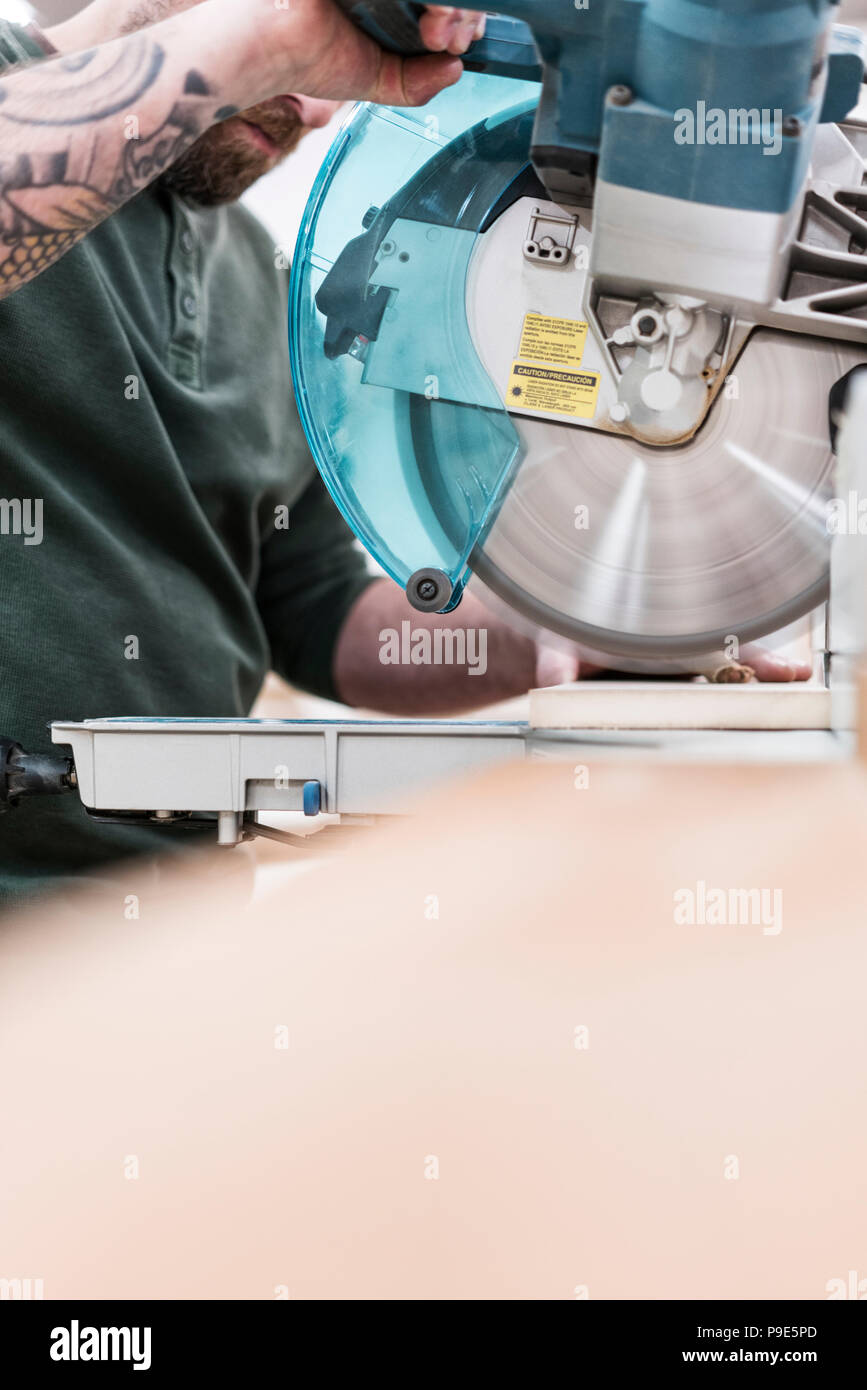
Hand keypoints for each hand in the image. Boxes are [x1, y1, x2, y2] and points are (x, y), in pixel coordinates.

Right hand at [247, 0, 481, 106]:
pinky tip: (430, 15)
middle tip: (449, 39)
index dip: (462, 21)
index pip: (446, 4)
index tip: (455, 44)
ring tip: (437, 31)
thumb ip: (415, 82)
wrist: (273, 44)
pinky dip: (433, 2)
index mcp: (395, 2)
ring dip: (453, 6)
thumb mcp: (377, 79)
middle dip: (463, 14)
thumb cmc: (310, 58)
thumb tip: (455, 70)